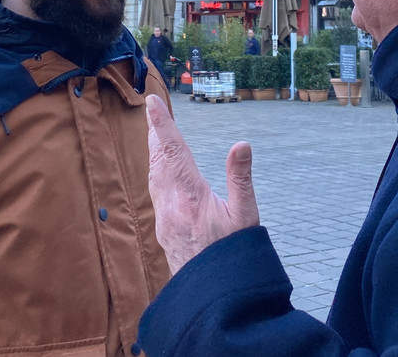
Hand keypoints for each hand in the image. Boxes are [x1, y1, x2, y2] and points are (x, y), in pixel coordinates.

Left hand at [146, 95, 258, 273]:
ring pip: (153, 176)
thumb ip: (241, 178)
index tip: (152, 102)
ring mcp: (164, 218)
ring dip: (154, 151)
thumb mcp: (246, 216)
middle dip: (155, 133)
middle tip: (152, 110)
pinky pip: (155, 191)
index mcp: (191, 197)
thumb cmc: (234, 254)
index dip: (163, 124)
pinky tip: (159, 169)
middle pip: (158, 160)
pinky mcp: (163, 229)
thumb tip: (241, 144)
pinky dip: (156, 170)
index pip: (173, 152)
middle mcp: (171, 205)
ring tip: (154, 132)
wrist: (214, 294)